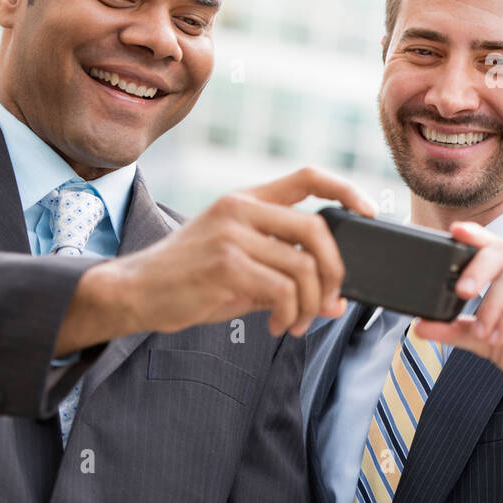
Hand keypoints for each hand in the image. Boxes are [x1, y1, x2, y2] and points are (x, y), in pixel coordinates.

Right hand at [58, 167, 376, 353]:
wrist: (133, 291)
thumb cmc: (189, 280)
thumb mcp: (241, 269)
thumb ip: (288, 277)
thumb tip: (336, 302)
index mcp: (246, 198)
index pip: (307, 176)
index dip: (346, 190)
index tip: (370, 212)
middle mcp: (241, 207)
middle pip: (317, 229)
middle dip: (335, 271)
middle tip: (329, 299)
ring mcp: (233, 234)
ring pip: (303, 266)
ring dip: (310, 304)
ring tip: (295, 322)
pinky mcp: (225, 264)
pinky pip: (283, 289)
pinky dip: (289, 314)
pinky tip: (276, 325)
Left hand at [413, 222, 502, 416]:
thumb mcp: (488, 339)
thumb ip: (457, 330)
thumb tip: (419, 325)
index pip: (492, 244)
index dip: (474, 234)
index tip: (453, 232)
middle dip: (478, 269)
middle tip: (461, 293)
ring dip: (494, 304)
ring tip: (483, 331)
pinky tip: (500, 334)